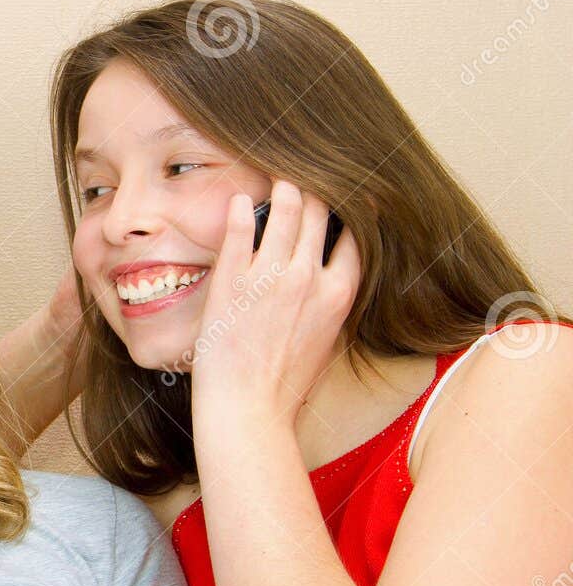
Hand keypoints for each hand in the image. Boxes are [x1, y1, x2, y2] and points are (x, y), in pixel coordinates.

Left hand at [189, 181, 360, 425]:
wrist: (247, 410)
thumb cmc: (284, 385)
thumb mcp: (326, 339)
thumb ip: (330, 302)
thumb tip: (329, 278)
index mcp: (340, 291)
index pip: (354, 232)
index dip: (349, 208)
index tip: (344, 194)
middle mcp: (309, 277)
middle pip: (320, 211)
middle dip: (314, 188)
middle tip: (303, 175)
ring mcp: (270, 276)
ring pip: (285, 210)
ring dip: (282, 188)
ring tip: (276, 178)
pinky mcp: (231, 281)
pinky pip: (238, 230)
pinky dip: (239, 209)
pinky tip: (237, 198)